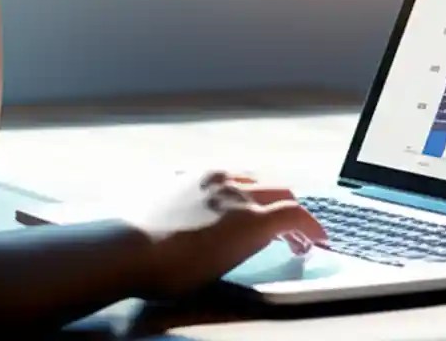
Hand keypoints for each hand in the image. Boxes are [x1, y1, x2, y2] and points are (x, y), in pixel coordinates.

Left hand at [132, 171, 328, 298]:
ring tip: (255, 210)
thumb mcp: (221, 266)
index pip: (296, 215)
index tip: (318, 240)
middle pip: (280, 191)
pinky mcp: (185, 174)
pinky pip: (219, 174)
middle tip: (290, 230)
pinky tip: (218, 200)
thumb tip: (254, 235)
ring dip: (261, 193)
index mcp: (251, 220)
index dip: (312, 228)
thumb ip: (246, 242)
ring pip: (250, 177)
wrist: (127, 249)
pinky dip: (230, 186)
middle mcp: (237, 191)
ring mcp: (210, 177)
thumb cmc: (173, 271)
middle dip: (291, 209)